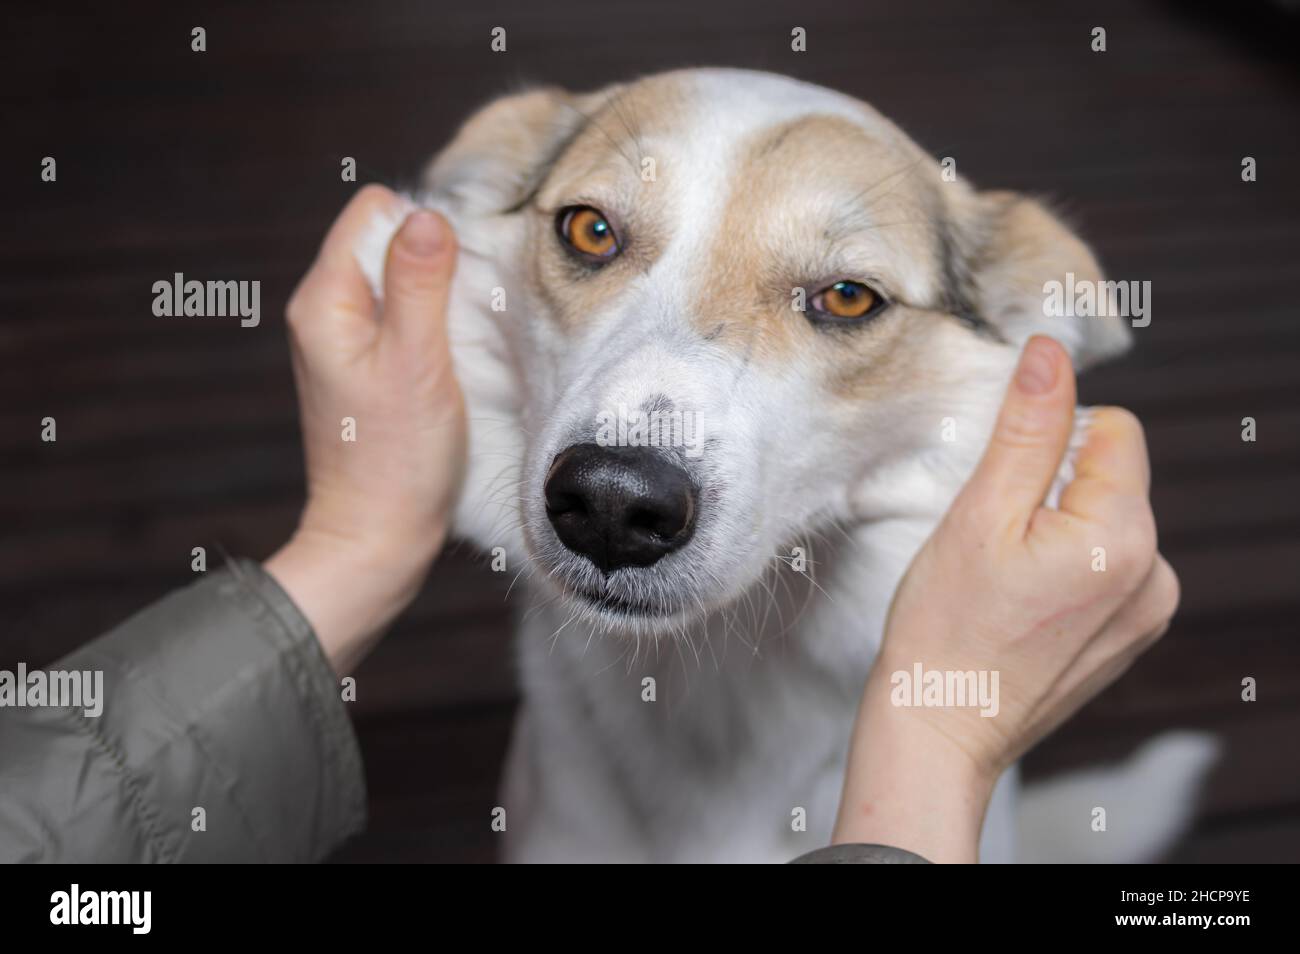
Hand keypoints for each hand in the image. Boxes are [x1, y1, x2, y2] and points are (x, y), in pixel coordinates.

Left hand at [266, 185, 465, 674]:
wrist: (376, 537)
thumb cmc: (397, 458)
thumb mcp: (417, 360)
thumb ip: (420, 282)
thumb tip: (427, 213)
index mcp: (325, 300)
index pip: (372, 210)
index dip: (423, 227)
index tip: (457, 278)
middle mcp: (324, 313)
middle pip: (386, 242)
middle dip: (432, 263)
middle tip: (461, 320)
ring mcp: (343, 342)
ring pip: (399, 282)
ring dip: (436, 300)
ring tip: (455, 349)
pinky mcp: (365, 369)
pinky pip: (401, 320)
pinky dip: (431, 329)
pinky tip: (448, 366)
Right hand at [833, 335, 1177, 862]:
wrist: (939, 730)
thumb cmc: (945, 628)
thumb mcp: (978, 514)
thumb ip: (1027, 428)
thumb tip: (1051, 352)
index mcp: (1124, 537)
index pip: (1113, 429)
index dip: (1048, 442)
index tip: (1002, 490)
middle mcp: (1156, 575)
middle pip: (1110, 475)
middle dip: (1051, 488)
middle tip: (992, 542)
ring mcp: (1147, 613)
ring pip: (1105, 519)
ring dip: (1057, 528)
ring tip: (1004, 579)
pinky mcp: (1130, 636)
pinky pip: (1106, 565)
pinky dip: (1066, 567)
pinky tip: (1022, 604)